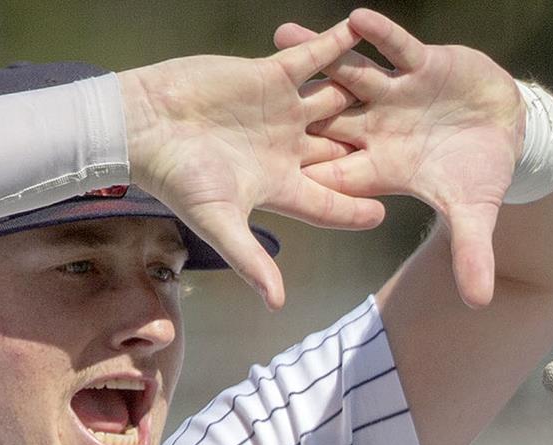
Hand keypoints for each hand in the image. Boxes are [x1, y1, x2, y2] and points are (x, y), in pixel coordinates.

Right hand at [119, 32, 390, 309]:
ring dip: (363, 97)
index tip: (383, 215)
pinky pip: (310, 58)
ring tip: (403, 89)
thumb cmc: (175, 177)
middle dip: (370, 151)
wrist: (141, 123)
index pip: (328, 203)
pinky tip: (363, 32)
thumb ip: (250, 260)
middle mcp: (285, 149)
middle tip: (411, 148)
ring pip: (332, 104)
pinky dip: (335, 45)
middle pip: (339, 153)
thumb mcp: (218, 222)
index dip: (355, 210)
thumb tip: (277, 304)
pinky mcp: (267, 74)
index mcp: (279, 186)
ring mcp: (279, 111)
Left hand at [276, 10, 522, 306]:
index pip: (342, 175)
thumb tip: (479, 303)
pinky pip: (393, 47)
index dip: (314, 175)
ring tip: (281, 36)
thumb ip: (472, 252)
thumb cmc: (481, 172)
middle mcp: (380, 128)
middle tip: (249, 100)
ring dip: (318, 55)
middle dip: (295, 110)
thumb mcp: (476, 212)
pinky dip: (379, 35)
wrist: (506, 126)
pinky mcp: (418, 63)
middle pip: (329, 119)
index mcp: (385, 167)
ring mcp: (395, 93)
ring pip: (348, 73)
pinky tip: (356, 19)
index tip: (276, 176)